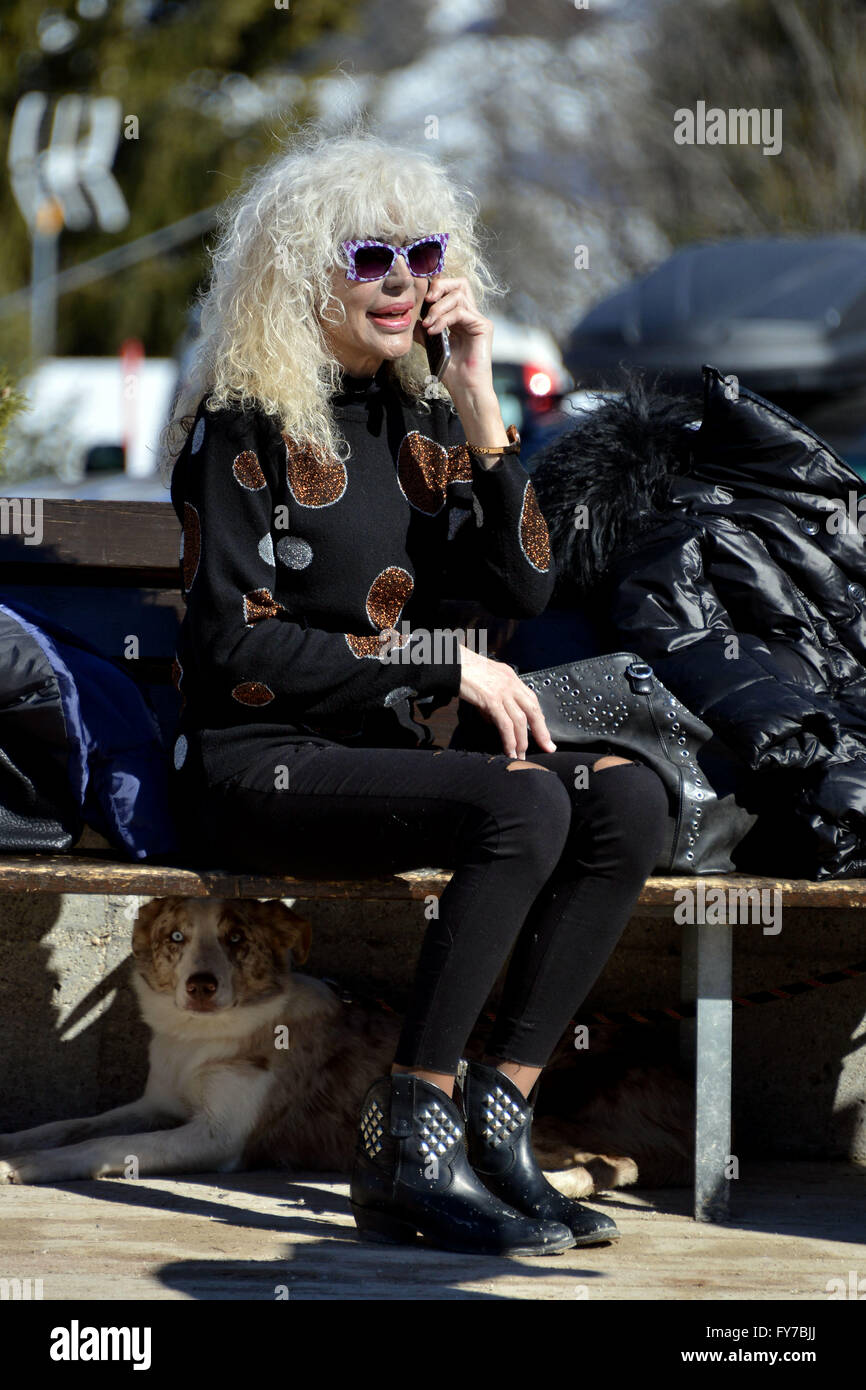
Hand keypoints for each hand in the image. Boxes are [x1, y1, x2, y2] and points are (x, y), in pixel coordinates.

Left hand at [413, 275, 494, 401]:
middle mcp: (471, 315)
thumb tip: (410, 317)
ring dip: (437, 308)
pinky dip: (443, 319)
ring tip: (428, 324)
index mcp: (460, 317)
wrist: (465, 389)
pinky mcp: (483, 326)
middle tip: (426, 300)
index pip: (450, 289)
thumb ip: (424, 329)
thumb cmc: (451, 372)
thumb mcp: (432, 346)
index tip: (419, 301)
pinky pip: (460, 312)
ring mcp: (479, 319)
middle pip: (459, 283)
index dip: (436, 288)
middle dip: (439, 286)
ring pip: (458, 295)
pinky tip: (434, 331)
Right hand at [457, 644, 555, 758]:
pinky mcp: (491, 699)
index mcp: (511, 678)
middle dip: (541, 731)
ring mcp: (502, 691)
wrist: (451, 662)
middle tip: (547, 747)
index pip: (531, 701)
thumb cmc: (464, 671)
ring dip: (522, 741)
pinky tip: (509, 750)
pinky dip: (509, 739)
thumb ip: (494, 701)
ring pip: (520, 720)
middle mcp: (511, 684)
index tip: (544, 733)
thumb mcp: (486, 682)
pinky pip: (505, 723)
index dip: (539, 719)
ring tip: (521, 755)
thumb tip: (494, 720)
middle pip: (533, 710)